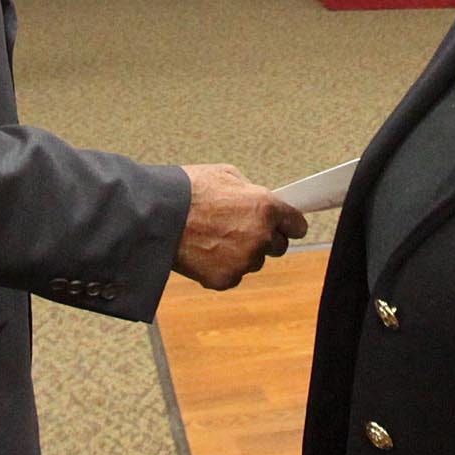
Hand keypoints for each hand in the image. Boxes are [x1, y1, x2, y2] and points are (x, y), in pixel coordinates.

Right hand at [174, 165, 309, 290]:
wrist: (157, 216)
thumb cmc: (188, 192)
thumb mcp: (226, 176)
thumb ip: (250, 192)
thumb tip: (257, 201)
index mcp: (266, 208)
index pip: (297, 225)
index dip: (289, 224)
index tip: (285, 226)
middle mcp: (260, 237)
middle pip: (279, 247)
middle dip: (264, 239)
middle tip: (240, 229)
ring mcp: (244, 261)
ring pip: (254, 262)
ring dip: (242, 253)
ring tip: (215, 238)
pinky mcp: (226, 279)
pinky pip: (233, 275)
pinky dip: (222, 267)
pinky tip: (205, 251)